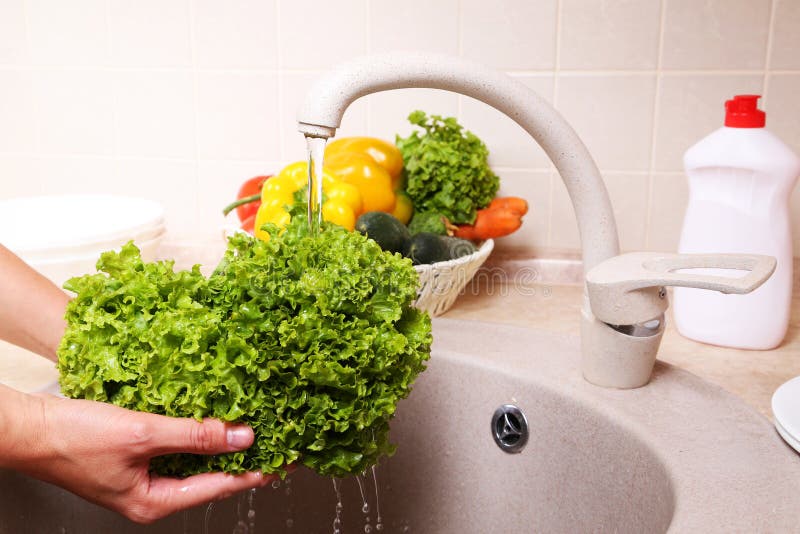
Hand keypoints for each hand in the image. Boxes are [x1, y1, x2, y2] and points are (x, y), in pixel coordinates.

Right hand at [19, 393, 282, 523]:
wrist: (28, 428)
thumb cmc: (72, 439)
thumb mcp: (144, 433)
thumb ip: (195, 435)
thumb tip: (241, 437)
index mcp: (153, 503)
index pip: (219, 487)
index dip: (253, 472)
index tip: (282, 459)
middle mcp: (150, 495)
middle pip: (209, 477)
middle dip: (241, 458)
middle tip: (273, 441)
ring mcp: (140, 478)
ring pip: (193, 462)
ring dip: (219, 443)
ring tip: (249, 427)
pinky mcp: (132, 459)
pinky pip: (174, 448)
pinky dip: (194, 434)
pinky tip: (208, 418)